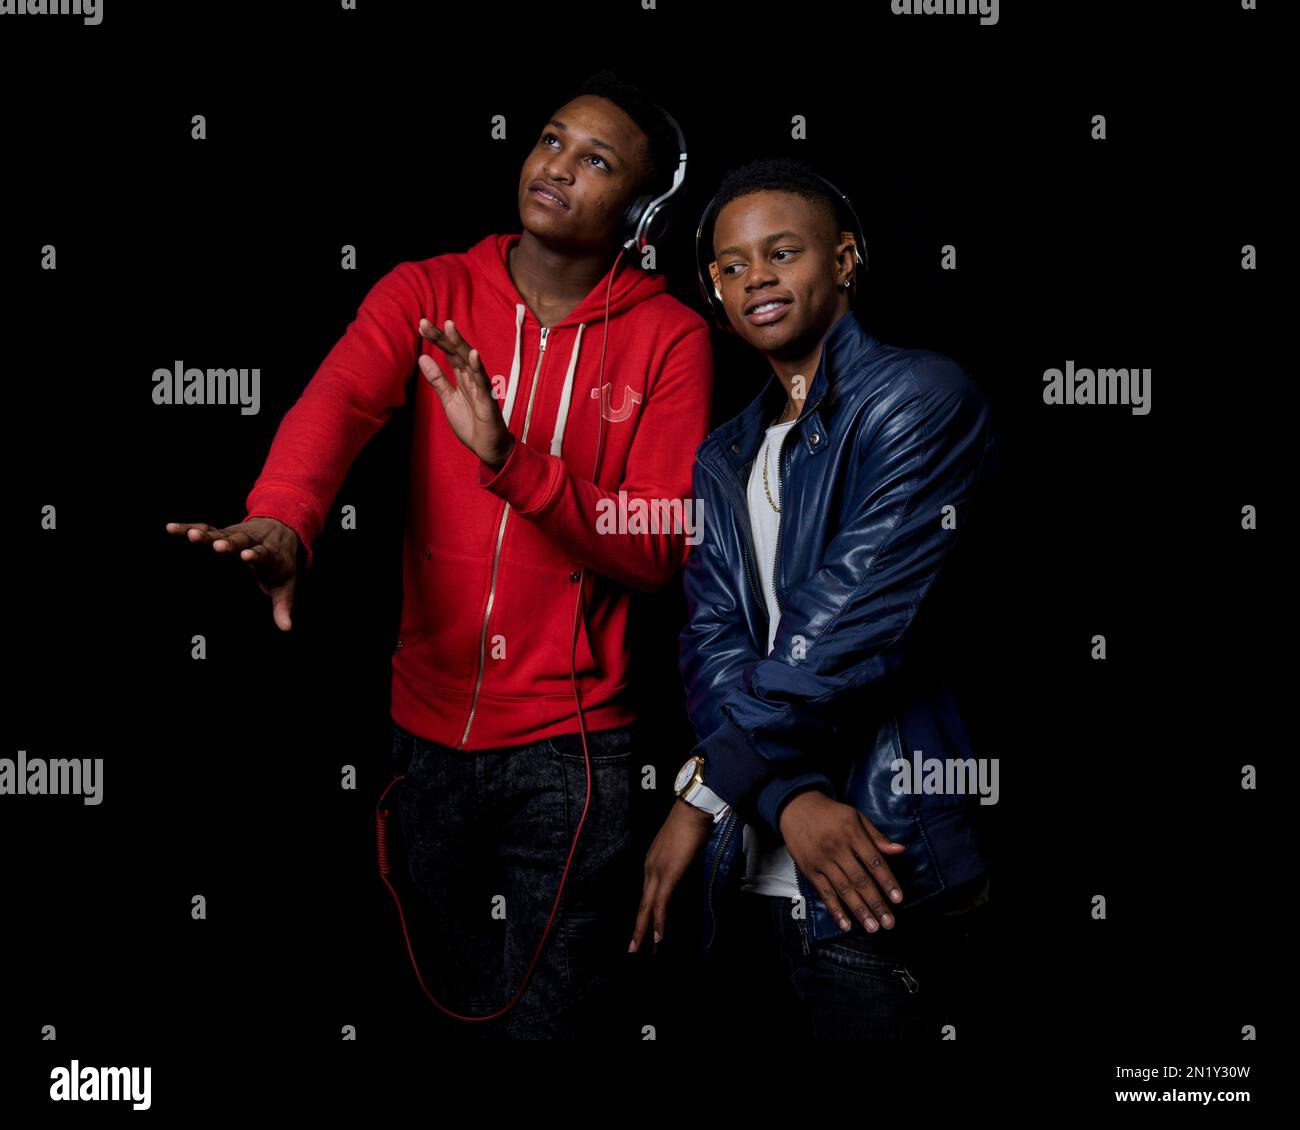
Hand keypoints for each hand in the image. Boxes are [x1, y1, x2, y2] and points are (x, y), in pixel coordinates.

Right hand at [164, 516, 304, 630]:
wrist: (282, 530)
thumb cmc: (280, 564)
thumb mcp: (286, 585)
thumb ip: (283, 606)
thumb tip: (286, 629)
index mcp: (269, 555)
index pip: (263, 554)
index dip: (255, 555)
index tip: (247, 556)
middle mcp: (252, 542)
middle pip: (240, 541)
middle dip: (230, 543)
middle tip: (218, 545)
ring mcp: (236, 535)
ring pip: (220, 533)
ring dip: (206, 534)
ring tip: (190, 535)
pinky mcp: (222, 531)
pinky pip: (204, 528)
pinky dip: (188, 528)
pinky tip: (171, 528)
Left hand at [418, 318, 514, 467]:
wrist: (487, 448)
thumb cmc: (472, 423)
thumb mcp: (448, 399)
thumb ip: (437, 379)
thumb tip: (422, 358)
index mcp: (463, 377)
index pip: (449, 353)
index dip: (436, 339)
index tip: (421, 325)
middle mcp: (472, 378)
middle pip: (457, 352)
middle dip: (442, 337)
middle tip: (424, 322)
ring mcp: (481, 387)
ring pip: (470, 361)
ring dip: (460, 344)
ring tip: (449, 326)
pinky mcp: (488, 401)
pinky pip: (484, 383)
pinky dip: (479, 368)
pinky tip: (473, 355)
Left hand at [629, 798, 712, 954]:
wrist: (691, 810)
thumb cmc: (689, 824)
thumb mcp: (680, 849)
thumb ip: (678, 863)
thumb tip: (683, 875)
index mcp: (651, 863)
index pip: (646, 894)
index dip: (644, 913)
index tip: (642, 929)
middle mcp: (649, 869)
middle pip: (642, 904)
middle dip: (637, 929)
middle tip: (632, 949)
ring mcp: (657, 872)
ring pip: (648, 908)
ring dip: (644, 931)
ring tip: (641, 950)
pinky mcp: (668, 875)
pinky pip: (661, 904)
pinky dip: (658, 922)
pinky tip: (657, 937)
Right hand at [778, 790, 907, 932]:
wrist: (796, 808)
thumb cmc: (831, 814)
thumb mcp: (856, 817)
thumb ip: (877, 836)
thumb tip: (900, 850)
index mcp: (852, 833)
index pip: (874, 861)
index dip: (887, 880)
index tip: (898, 899)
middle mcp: (837, 848)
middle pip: (860, 880)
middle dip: (876, 903)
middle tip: (889, 923)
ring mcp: (822, 861)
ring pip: (843, 890)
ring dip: (859, 910)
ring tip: (873, 927)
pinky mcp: (809, 870)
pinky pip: (824, 893)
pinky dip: (835, 910)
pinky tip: (845, 924)